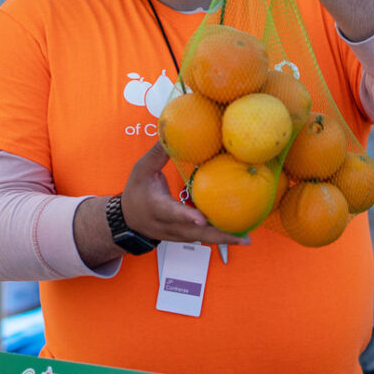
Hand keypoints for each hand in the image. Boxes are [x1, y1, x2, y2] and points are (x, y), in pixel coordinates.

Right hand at [120, 141, 249, 246]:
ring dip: (223, 239)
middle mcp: (167, 225)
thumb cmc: (135, 192)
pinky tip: (238, 234)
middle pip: (194, 234)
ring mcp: (176, 234)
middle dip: (218, 236)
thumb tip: (170, 134)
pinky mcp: (182, 237)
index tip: (201, 220)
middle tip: (241, 237)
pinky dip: (218, 237)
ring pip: (201, 239)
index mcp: (156, 207)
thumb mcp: (141, 170)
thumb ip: (157, 154)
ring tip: (246, 239)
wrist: (127, 220)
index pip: (171, 213)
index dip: (186, 216)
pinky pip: (202, 238)